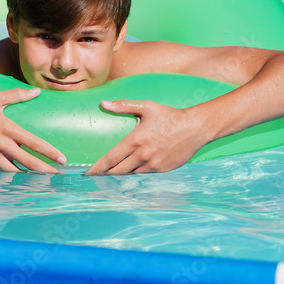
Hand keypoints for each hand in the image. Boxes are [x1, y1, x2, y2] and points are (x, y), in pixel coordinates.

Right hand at [0, 88, 66, 173]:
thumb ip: (17, 95)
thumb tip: (36, 91)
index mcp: (7, 128)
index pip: (34, 143)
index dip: (49, 152)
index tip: (62, 159)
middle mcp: (0, 144)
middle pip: (28, 161)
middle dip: (46, 170)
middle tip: (59, 177)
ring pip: (14, 171)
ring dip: (29, 177)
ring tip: (42, 181)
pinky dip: (9, 177)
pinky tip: (19, 181)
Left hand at [86, 100, 208, 174]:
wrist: (194, 127)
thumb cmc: (168, 115)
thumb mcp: (145, 107)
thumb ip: (123, 106)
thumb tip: (104, 103)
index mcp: (135, 140)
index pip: (112, 158)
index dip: (98, 167)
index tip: (88, 173)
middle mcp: (143, 155)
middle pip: (119, 171)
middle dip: (105, 176)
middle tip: (95, 178)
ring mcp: (154, 164)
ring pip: (131, 176)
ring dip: (120, 178)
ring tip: (109, 179)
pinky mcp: (163, 170)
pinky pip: (145, 177)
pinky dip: (136, 177)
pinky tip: (130, 178)